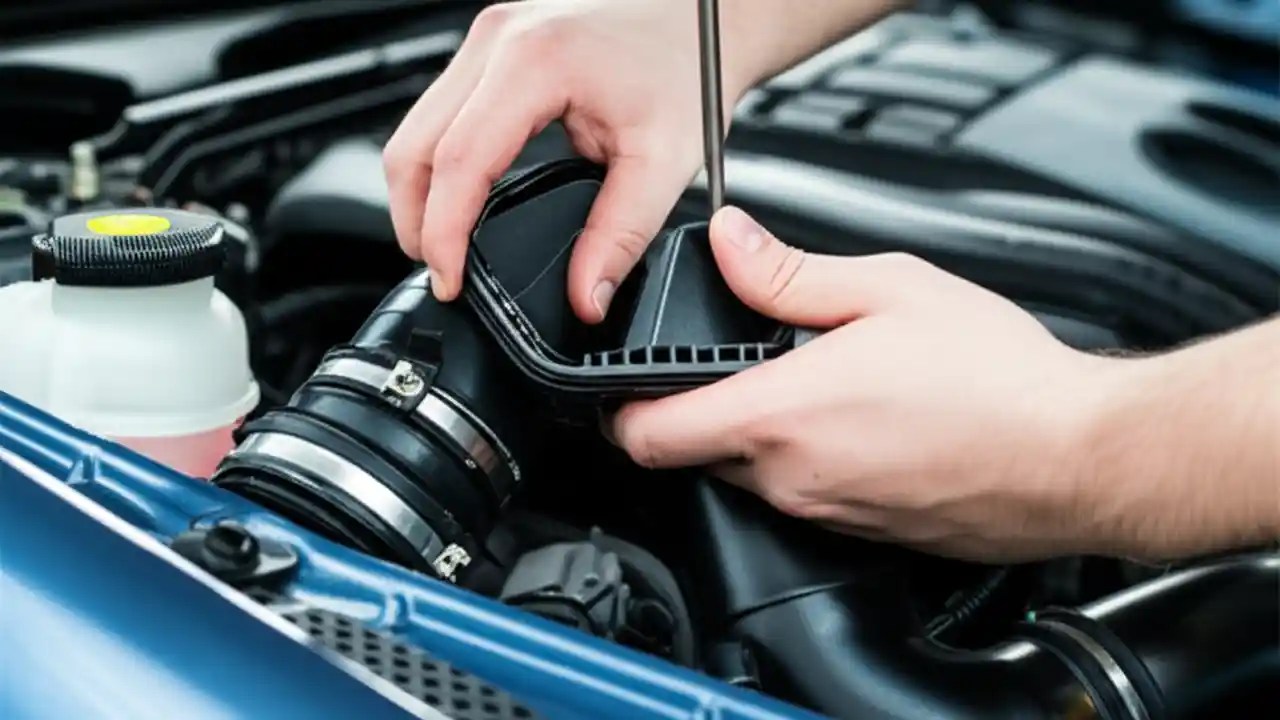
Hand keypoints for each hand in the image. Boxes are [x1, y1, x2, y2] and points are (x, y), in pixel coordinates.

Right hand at [383, 0, 747, 322]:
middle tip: (444, 274)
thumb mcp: (664, 162)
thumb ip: (621, 237)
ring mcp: (489, 38)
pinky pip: (438, 112)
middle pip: (415, 144)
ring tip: (448, 246)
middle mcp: (499, 40)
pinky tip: (460, 199)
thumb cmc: (689, 66)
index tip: (451, 281)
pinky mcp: (492, 46)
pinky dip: (439, 164)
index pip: (458, 162)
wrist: (705, 18)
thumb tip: (585, 296)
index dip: (444, 233)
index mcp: (536, 61)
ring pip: (416, 126)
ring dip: (421, 193)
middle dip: (416, 221)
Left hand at [610, 207, 1126, 561]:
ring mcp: (826, 515)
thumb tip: (730, 244)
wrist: (1079, 456)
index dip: (620, 408)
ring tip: (812, 385)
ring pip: (749, 477)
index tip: (627, 381)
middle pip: (692, 455)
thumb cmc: (999, 378)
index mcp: (781, 415)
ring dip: (757, 434)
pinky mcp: (861, 534)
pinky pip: (803, 499)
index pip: (646, 436)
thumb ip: (789, 272)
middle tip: (737, 363)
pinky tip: (858, 424)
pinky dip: (806, 463)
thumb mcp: (888, 289)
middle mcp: (792, 479)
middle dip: (696, 410)